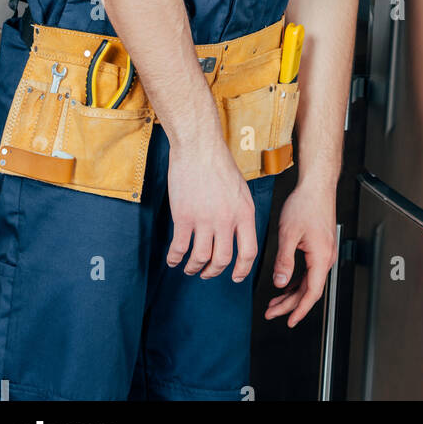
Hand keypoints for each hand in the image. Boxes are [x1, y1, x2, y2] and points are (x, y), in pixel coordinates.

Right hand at [166, 128, 259, 282]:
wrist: (199, 146)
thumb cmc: (219, 163)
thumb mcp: (240, 189)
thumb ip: (240, 212)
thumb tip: (237, 233)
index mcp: (245, 212)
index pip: (249, 252)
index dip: (243, 269)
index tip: (236, 277)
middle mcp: (227, 219)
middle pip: (223, 260)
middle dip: (214, 271)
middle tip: (206, 273)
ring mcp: (204, 219)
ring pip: (201, 258)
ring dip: (194, 268)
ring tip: (190, 268)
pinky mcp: (183, 217)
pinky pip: (179, 248)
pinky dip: (175, 258)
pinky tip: (173, 259)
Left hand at [264, 179, 336, 326]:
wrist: (316, 185)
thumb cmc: (306, 204)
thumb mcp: (289, 234)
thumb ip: (284, 261)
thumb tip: (280, 283)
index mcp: (320, 257)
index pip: (312, 293)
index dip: (300, 310)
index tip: (289, 321)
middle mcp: (326, 257)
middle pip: (309, 290)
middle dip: (290, 304)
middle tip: (272, 312)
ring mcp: (324, 252)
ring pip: (309, 281)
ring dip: (292, 293)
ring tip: (275, 301)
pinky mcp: (320, 246)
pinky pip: (310, 271)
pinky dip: (297, 280)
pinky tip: (286, 283)